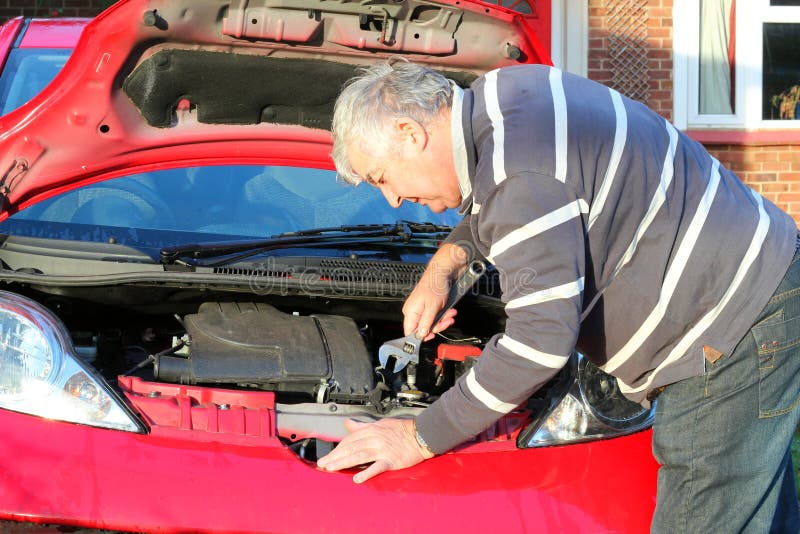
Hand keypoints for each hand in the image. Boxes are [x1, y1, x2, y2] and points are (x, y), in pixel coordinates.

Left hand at [316, 418, 434, 483]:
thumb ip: (363, 426)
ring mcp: (383, 450)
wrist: (422, 435)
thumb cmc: (402, 429)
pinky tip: (357, 479)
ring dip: (343, 463)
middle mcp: (375, 439)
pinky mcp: (391, 460)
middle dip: (335, 456)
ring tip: (331, 468)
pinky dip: (366, 473)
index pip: (350, 439)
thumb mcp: (381, 423)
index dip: (338, 448)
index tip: (328, 455)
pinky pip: (377, 467)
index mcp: (372, 430)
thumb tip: (348, 423)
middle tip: (323, 464)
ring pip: (359, 456)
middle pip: (351, 447)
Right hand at [403, 242, 468, 339]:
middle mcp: (414, 312)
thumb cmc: (435, 286)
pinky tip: (450, 311)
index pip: (410, 331)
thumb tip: (421, 335)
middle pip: (424, 329)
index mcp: (410, 312)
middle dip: (438, 325)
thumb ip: (426, 323)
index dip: (421, 337)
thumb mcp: (432, 307)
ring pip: (432, 323)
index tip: (432, 336)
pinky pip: (435, 317)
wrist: (441, 273)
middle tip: (447, 321)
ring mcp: (422, 310)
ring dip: (443, 320)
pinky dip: (444, 315)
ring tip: (451, 314)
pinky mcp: (429, 308)